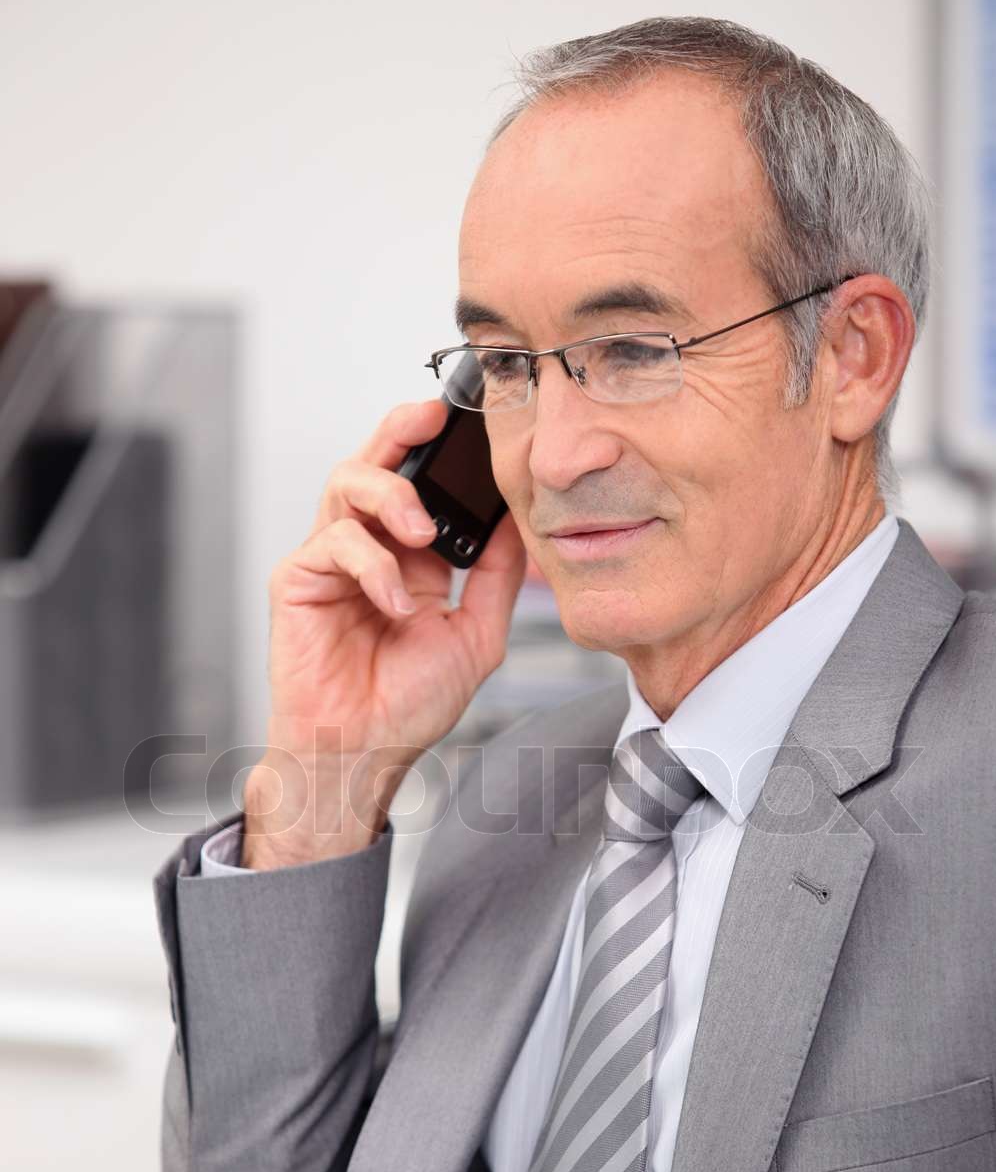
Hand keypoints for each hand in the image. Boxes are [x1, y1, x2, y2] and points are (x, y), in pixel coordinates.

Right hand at [242, 398, 526, 864]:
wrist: (363, 752)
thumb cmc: (408, 706)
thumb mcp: (476, 635)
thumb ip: (496, 576)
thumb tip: (521, 521)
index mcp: (410, 559)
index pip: (422, 485)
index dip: (443, 452)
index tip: (479, 429)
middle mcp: (369, 551)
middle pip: (376, 462)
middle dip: (403, 430)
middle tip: (433, 418)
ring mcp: (331, 561)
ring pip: (346, 483)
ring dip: (392, 495)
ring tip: (424, 531)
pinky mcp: (298, 578)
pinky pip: (334, 541)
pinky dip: (372, 565)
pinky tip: (395, 604)